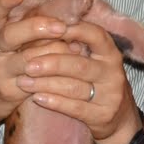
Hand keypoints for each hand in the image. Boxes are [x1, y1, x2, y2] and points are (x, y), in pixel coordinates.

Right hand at [0, 0, 68, 127]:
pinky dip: (55, 74)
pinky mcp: (10, 91)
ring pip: (28, 60)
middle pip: (11, 35)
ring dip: (54, 52)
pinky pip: (36, 81)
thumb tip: (58, 5)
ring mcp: (0, 72)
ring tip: (75, 47)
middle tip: (60, 26)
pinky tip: (70, 69)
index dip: (4, 1)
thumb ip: (19, 24)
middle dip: (36, 28)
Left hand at [17, 19, 134, 143]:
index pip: (95, 35)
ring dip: (46, 84)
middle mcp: (113, 72)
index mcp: (109, 52)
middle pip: (79, 65)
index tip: (48, 30)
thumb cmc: (96, 80)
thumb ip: (74, 45)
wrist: (119, 117)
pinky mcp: (102, 115)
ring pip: (74, 88)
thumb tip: (42, 26)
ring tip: (24, 82)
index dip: (73, 30)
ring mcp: (110, 95)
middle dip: (51, 63)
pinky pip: (75, 108)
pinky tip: (37, 97)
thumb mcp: (93, 60)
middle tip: (27, 64)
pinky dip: (54, 102)